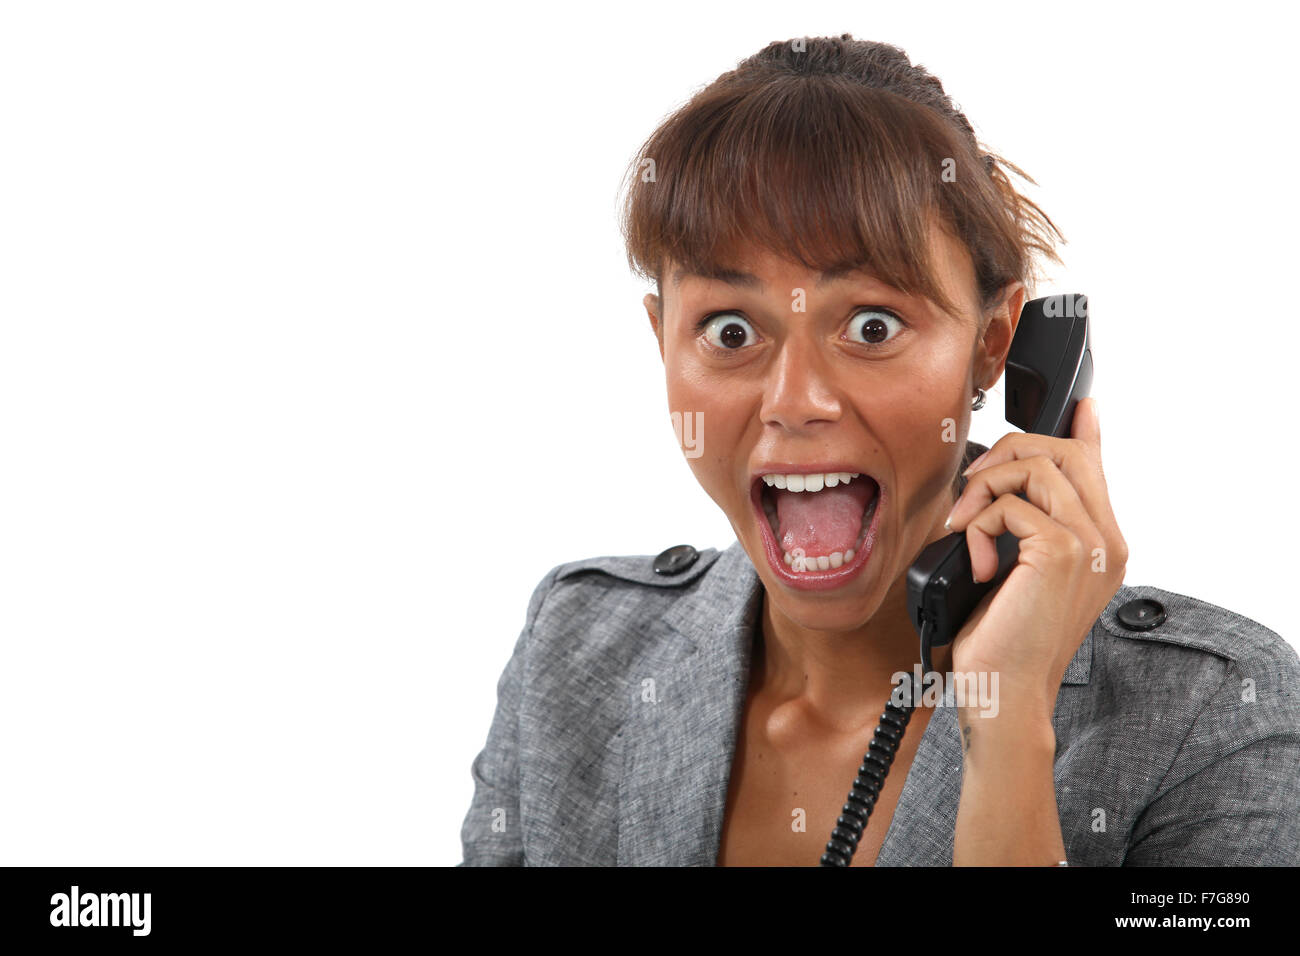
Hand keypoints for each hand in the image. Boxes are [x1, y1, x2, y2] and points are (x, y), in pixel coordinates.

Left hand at [942, 398, 1127, 717]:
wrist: (1004, 692)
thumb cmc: (1001, 641)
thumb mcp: (1011, 571)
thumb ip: (1020, 526)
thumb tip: (1001, 486)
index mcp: (1100, 543)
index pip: (1096, 466)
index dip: (1085, 428)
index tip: (1080, 403)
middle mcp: (1105, 541)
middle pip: (1063, 450)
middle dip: (1006, 454)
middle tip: (972, 490)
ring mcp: (1090, 545)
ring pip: (1037, 466)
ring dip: (984, 488)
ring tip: (965, 529)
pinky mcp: (1062, 553)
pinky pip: (1010, 505)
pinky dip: (977, 526)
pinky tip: (977, 564)